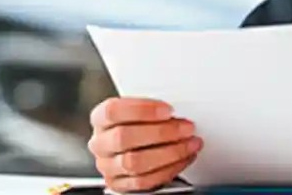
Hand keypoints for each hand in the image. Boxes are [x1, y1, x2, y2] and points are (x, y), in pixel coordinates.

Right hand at [87, 97, 202, 192]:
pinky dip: (169, 169)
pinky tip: (183, 158)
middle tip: (186, 128)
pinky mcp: (120, 185)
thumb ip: (152, 108)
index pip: (113, 111)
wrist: (134, 148)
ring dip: (170, 153)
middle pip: (123, 137)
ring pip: (134, 163)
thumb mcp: (142, 109)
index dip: (142, 109)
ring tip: (190, 143)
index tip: (168, 110)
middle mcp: (100, 143)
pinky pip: (143, 181)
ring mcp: (108, 166)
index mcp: (101, 119)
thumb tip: (180, 107)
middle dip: (161, 132)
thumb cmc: (139, 124)